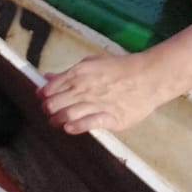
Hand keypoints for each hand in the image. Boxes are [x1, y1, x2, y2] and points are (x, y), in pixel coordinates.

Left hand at [41, 53, 166, 133]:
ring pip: (67, 114)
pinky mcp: (111, 118)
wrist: (149, 76)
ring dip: (57, 121)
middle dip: (47, 110)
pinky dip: (76, 127)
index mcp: (78, 74)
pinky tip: (69, 128)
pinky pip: (88, 124)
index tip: (43, 99)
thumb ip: (69, 73)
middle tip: (48, 113)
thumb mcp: (91, 63)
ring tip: (56, 123)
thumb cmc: (121, 68)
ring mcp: (97, 104)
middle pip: (54, 103)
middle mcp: (84, 89)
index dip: (43, 96)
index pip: (50, 88)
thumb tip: (49, 78)